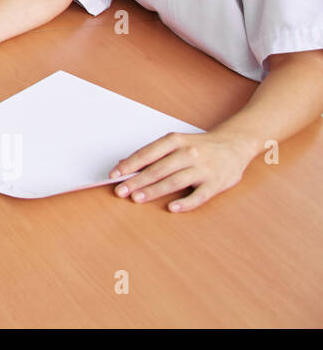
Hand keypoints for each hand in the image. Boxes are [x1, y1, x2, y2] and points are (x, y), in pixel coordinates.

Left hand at [109, 129, 258, 211]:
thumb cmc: (199, 146)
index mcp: (176, 141)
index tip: (114, 175)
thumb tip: (124, 164)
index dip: (129, 165)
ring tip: (137, 198)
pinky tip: (172, 208)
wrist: (235, 144)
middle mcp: (189, 153)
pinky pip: (199, 196)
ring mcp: (203, 169)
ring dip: (154, 191)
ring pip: (175, 182)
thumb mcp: (176, 142)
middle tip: (120, 191)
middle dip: (137, 181)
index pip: (147, 154)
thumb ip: (152, 153)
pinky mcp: (216, 183)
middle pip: (158, 169)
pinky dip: (186, 203)